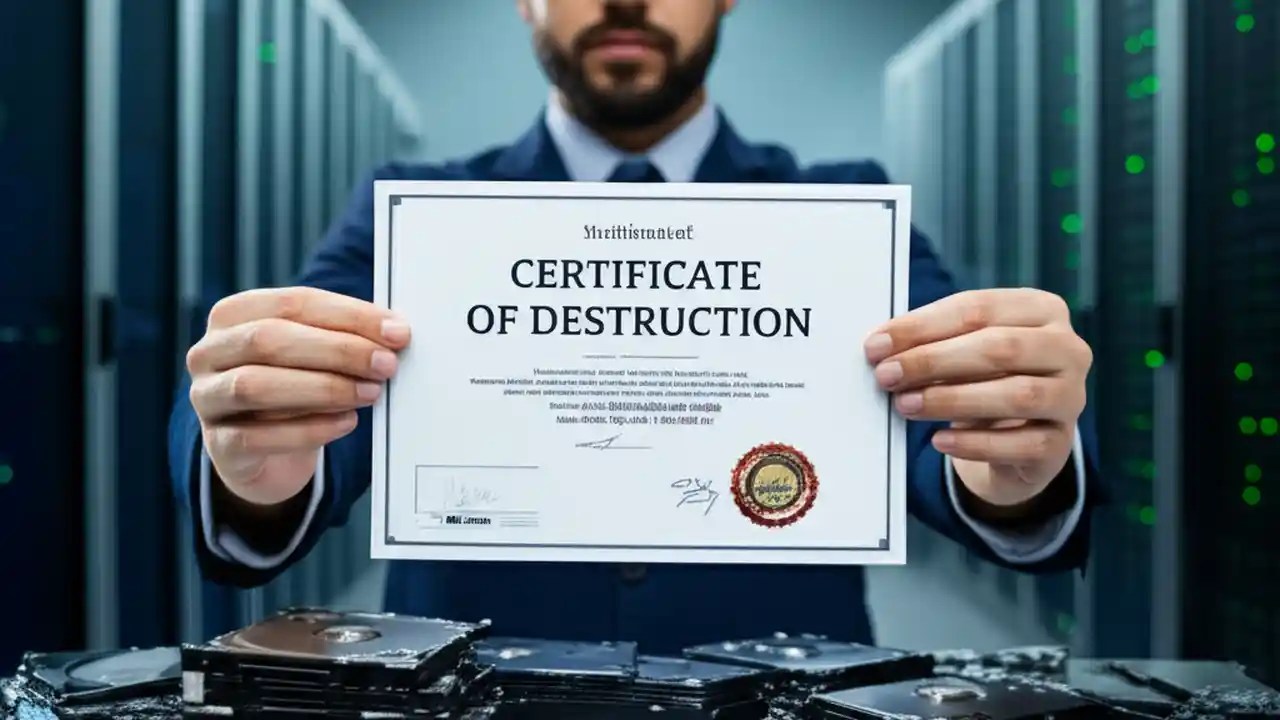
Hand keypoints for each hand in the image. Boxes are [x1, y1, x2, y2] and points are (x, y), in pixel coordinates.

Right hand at [187, 287, 410, 505]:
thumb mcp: (313, 356)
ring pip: (256, 386)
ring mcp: (207, 399)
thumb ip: (343, 337)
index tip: (395, 331)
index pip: (292, 303)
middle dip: (337, 350)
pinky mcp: (219, 445)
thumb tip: (394, 332)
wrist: (263, 451)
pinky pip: (259, 436)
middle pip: (269, 340)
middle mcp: (210, 352)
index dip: (348, 315)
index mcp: (233, 315)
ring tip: (370, 393)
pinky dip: (310, 429)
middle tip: (386, 364)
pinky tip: (347, 423)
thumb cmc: (293, 388)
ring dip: (323, 388)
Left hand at [864, 289, 1090, 508]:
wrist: (1019, 439)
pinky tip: (940, 441)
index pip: (978, 309)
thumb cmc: (986, 379)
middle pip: (1000, 348)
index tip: (878, 344)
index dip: (924, 326)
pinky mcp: (1061, 443)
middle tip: (888, 375)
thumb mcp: (963, 352)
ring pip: (1016, 395)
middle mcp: (1067, 349)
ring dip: (953, 400)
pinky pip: (1020, 443)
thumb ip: (931, 342)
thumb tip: (881, 347)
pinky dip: (976, 443)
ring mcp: (1071, 397)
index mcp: (1041, 310)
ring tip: (906, 406)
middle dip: (935, 361)